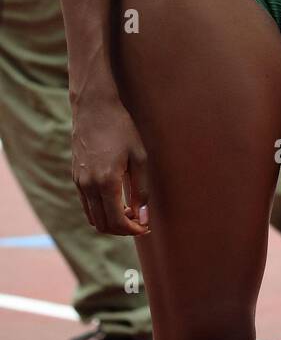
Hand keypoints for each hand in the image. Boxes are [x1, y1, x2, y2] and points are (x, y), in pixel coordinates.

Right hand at [71, 93, 150, 236]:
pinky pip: (86, 205)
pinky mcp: (75, 177)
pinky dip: (100, 211)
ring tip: (129, 211)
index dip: (133, 230)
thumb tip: (143, 217)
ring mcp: (79, 182)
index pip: (117, 221)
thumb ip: (141, 190)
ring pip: (93, 217)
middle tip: (140, 221)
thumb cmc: (121, 129)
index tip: (146, 227)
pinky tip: (116, 201)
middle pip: (103, 225)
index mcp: (106, 181)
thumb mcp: (139, 157)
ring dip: (111, 222)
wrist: (94, 109)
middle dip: (122, 229)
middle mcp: (89, 186)